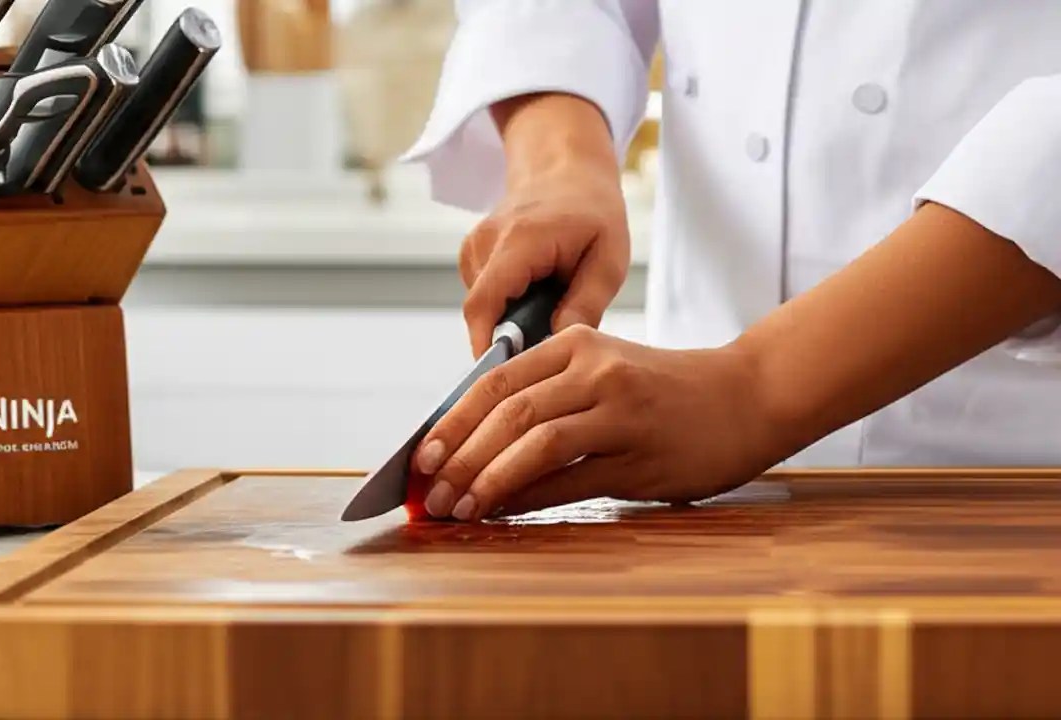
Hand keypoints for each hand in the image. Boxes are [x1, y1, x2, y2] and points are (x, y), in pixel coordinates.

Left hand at [410, 326, 781, 521]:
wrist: (747, 395)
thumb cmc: (663, 389)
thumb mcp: (603, 368)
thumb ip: (547, 392)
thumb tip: (473, 442)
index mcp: (577, 343)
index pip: (495, 382)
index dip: (452, 422)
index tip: (422, 457)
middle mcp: (596, 371)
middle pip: (508, 414)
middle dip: (460, 458)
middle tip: (430, 493)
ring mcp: (620, 413)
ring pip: (535, 445)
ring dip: (487, 481)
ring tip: (458, 510)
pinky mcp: (640, 457)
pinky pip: (571, 481)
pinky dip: (528, 499)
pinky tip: (503, 513)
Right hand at [460, 93, 629, 356]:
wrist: (567, 171)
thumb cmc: (593, 214)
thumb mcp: (608, 259)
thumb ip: (585, 304)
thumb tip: (555, 346)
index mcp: (521, 240)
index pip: (485, 304)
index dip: (488, 346)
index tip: (507, 376)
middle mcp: (487, 241)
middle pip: (481, 312)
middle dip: (509, 337)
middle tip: (547, 346)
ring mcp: (474, 246)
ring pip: (482, 307)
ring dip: (511, 319)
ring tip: (549, 305)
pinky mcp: (471, 254)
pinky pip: (483, 296)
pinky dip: (506, 305)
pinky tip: (533, 292)